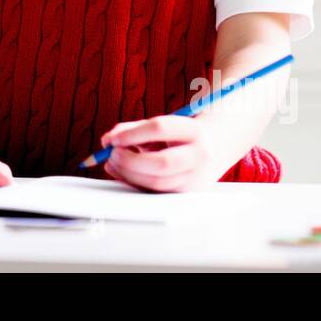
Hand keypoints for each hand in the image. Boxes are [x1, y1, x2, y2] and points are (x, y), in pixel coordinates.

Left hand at [99, 115, 218, 192]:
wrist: (213, 150)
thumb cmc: (178, 135)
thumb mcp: (161, 125)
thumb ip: (132, 129)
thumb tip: (107, 141)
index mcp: (193, 131)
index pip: (159, 128)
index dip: (132, 134)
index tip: (114, 139)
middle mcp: (198, 155)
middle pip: (161, 163)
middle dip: (130, 161)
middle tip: (112, 154)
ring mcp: (194, 178)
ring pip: (157, 183)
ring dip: (128, 174)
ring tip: (113, 163)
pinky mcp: (184, 194)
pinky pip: (154, 193)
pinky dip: (133, 183)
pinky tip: (122, 173)